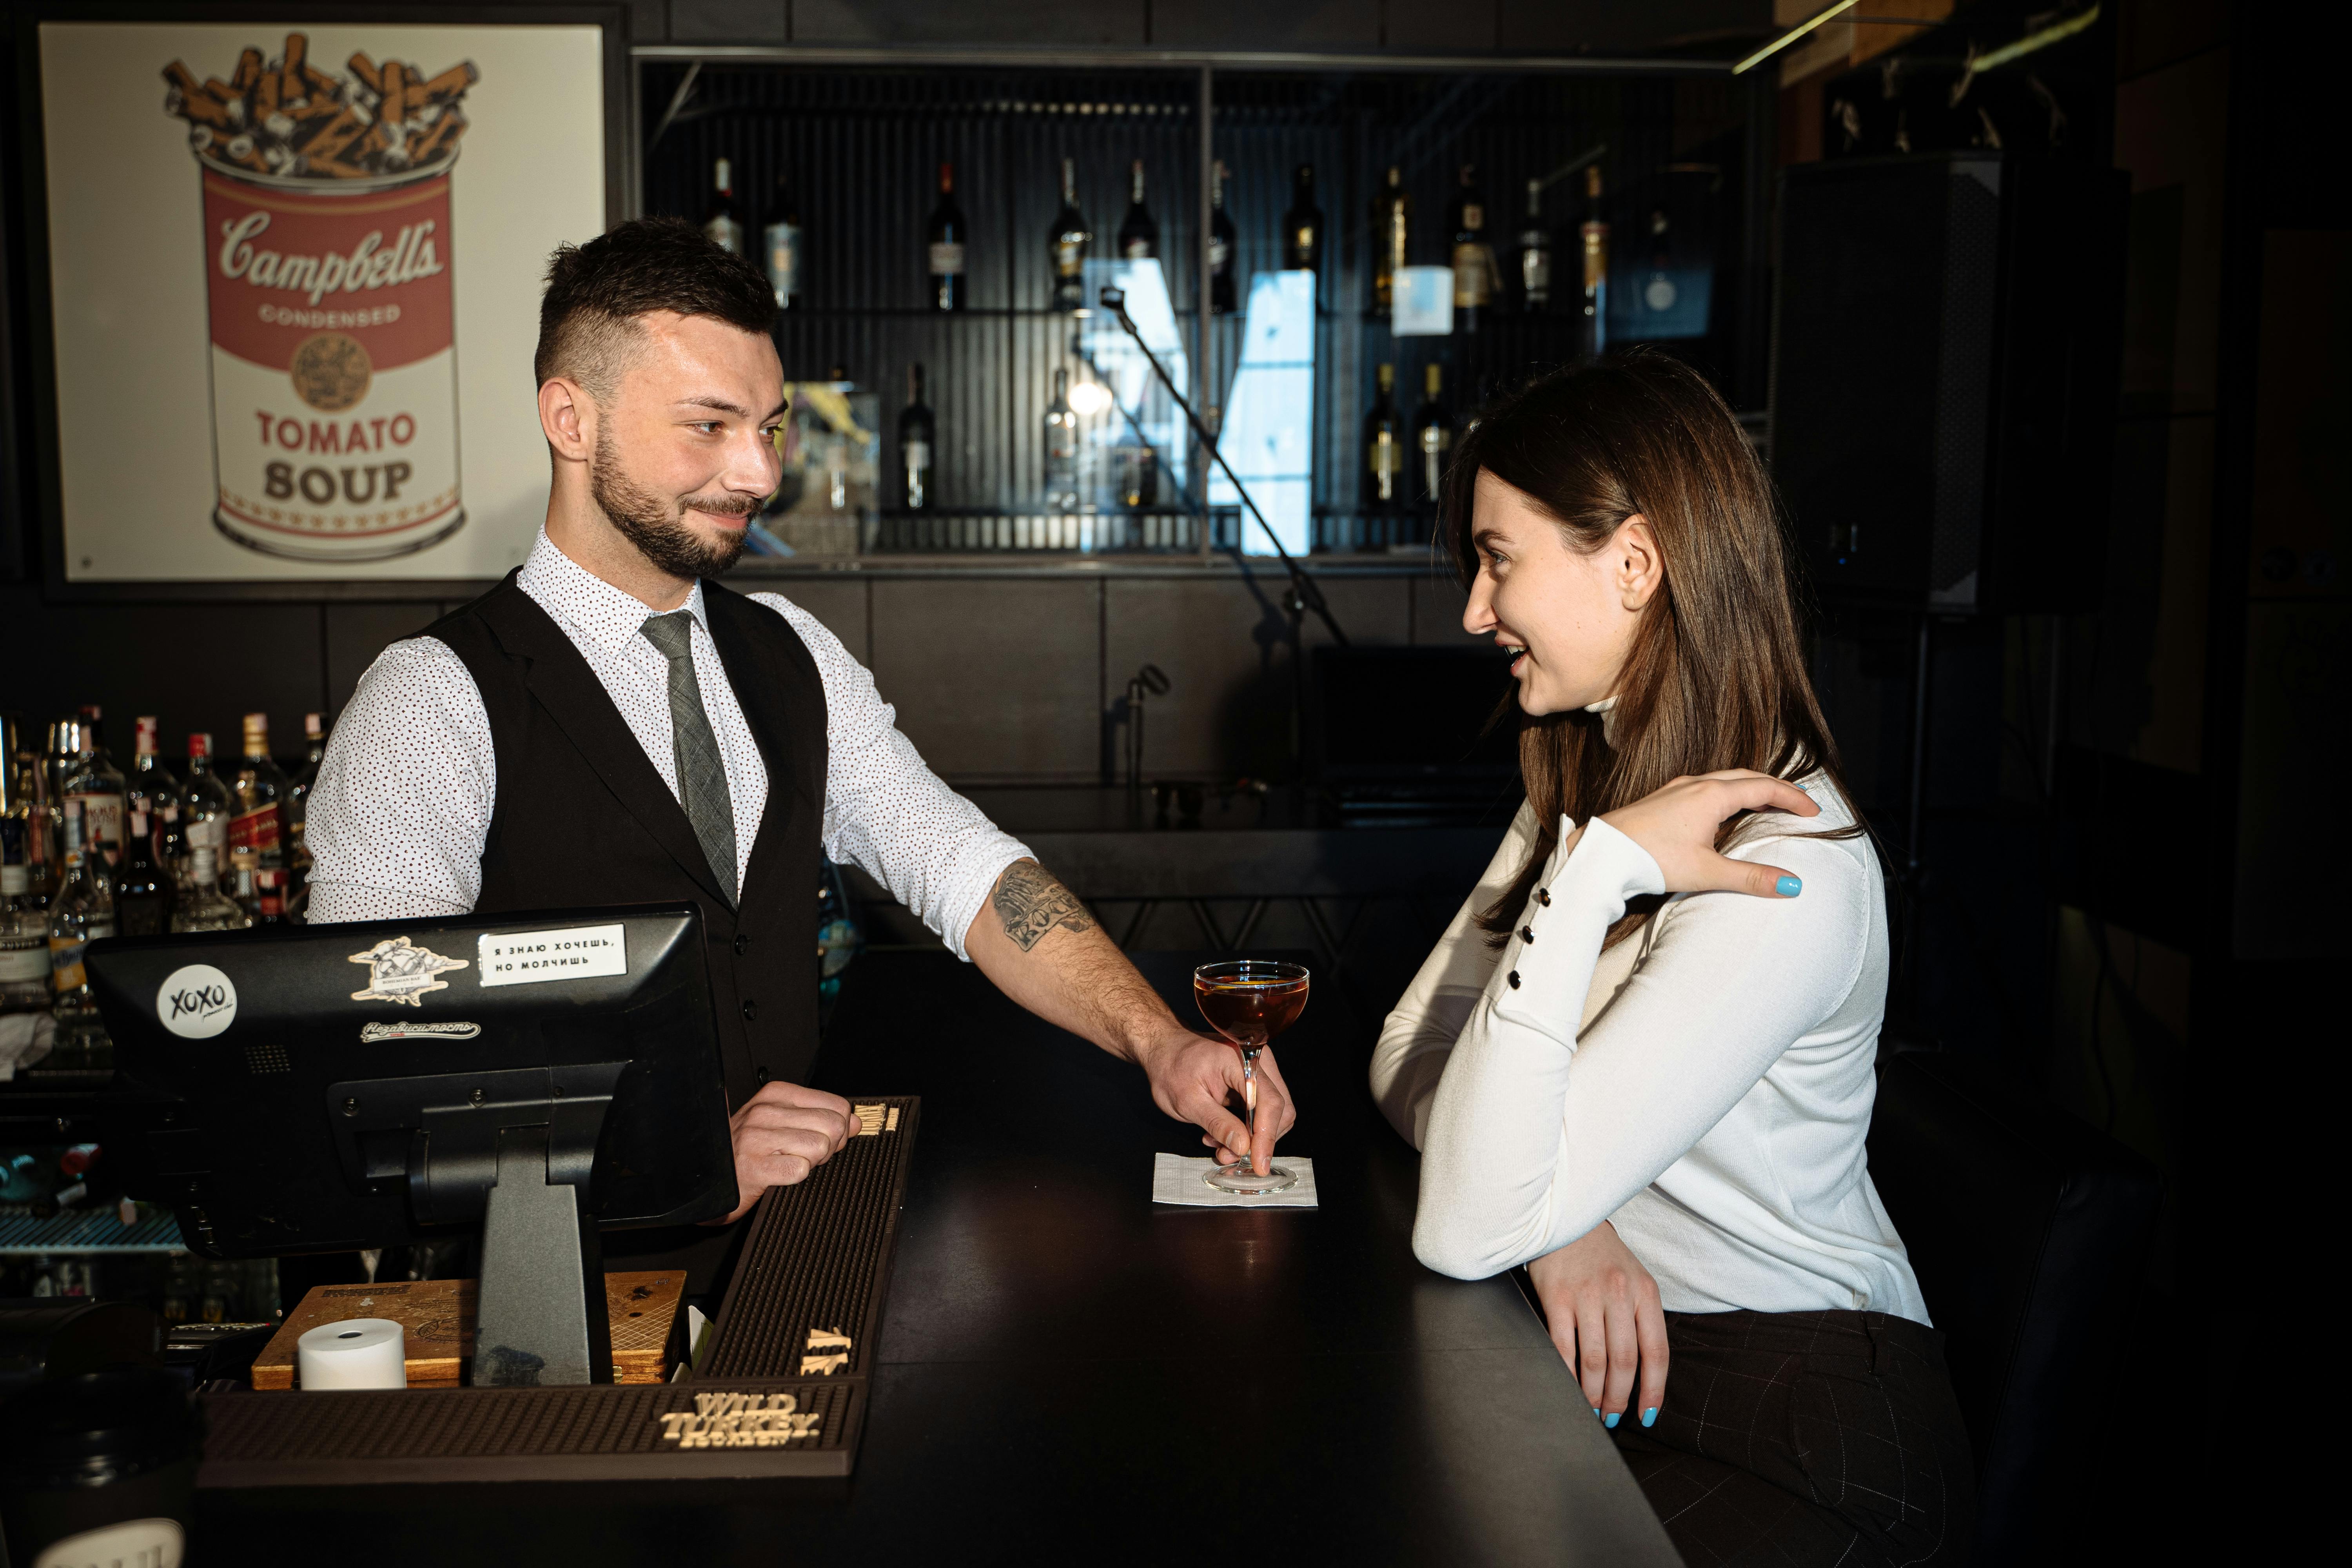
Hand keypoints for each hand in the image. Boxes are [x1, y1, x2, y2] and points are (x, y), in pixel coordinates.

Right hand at [717, 1080, 854, 1222]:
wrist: (714, 1178)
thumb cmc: (750, 1149)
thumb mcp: (786, 1123)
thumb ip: (822, 1119)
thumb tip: (855, 1122)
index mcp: (777, 1094)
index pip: (836, 1105)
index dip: (838, 1128)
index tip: (820, 1138)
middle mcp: (765, 1111)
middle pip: (832, 1126)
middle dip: (828, 1147)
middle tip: (804, 1154)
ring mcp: (757, 1138)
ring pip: (819, 1147)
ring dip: (812, 1162)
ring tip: (789, 1162)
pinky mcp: (754, 1166)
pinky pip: (800, 1170)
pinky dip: (796, 1177)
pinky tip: (779, 1174)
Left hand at [1131, 1022, 1295, 1175]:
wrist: (1165, 1051)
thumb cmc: (1171, 1070)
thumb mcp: (1187, 1101)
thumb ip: (1217, 1123)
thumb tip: (1244, 1148)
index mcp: (1240, 1059)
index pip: (1268, 1100)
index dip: (1266, 1136)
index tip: (1259, 1164)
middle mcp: (1257, 1061)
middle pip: (1279, 1109)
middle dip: (1258, 1140)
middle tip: (1229, 1156)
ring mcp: (1258, 1070)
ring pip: (1273, 1113)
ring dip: (1250, 1138)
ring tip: (1219, 1146)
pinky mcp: (1254, 1082)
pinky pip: (1261, 1111)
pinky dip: (1246, 1129)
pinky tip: (1220, 1135)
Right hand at [1527, 1221, 1667, 1429]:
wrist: (1567, 1219)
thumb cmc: (1602, 1257)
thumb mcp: (1634, 1280)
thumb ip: (1640, 1318)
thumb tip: (1641, 1373)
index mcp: (1645, 1292)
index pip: (1656, 1352)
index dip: (1654, 1390)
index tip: (1647, 1415)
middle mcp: (1619, 1294)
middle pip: (1625, 1361)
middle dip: (1619, 1398)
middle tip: (1611, 1417)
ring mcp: (1587, 1295)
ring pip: (1595, 1359)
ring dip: (1594, 1393)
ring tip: (1592, 1409)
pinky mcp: (1556, 1296)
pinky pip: (1563, 1346)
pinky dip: (1567, 1374)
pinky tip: (1568, 1387)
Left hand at [1597, 770, 1818, 897]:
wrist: (1601, 853)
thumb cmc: (1650, 859)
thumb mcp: (1706, 872)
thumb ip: (1750, 878)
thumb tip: (1791, 885)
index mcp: (1712, 795)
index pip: (1764, 788)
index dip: (1792, 797)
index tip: (1814, 810)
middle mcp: (1695, 785)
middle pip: (1746, 777)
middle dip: (1775, 787)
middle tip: (1798, 801)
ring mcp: (1676, 790)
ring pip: (1723, 779)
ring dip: (1750, 787)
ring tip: (1768, 801)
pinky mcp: (1662, 799)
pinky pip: (1705, 786)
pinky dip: (1727, 792)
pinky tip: (1723, 809)